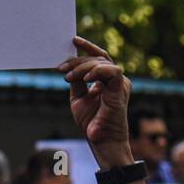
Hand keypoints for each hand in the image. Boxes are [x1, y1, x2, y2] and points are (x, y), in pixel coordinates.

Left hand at [59, 36, 132, 167]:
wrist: (101, 142)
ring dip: (83, 67)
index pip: (99, 58)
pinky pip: (112, 71)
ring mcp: (120, 84)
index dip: (86, 48)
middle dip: (78, 61)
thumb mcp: (78, 98)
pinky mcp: (121, 89)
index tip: (72, 41)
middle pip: (98, 58)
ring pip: (102, 62)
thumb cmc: (92, 123)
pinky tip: (85, 79)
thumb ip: (76, 82)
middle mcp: (116, 80)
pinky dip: (97, 71)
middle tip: (62, 69)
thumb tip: (68, 67)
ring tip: (68, 77)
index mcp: (107, 81)